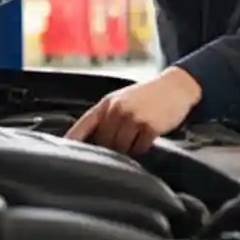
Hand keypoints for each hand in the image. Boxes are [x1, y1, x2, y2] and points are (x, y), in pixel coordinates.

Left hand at [64, 67, 202, 155]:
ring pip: (121, 148)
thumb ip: (106, 117)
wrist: (176, 86)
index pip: (84, 125)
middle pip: (104, 142)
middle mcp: (117, 109)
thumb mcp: (122, 99)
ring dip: (129, 147)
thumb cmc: (147, 96)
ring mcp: (133, 117)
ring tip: (138, 134)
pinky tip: (149, 134)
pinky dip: (143, 146)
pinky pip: (140, 148)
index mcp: (107, 103)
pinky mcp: (149, 126)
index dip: (73, 140)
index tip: (63, 152)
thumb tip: (91, 141)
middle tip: (124, 139)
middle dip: (111, 146)